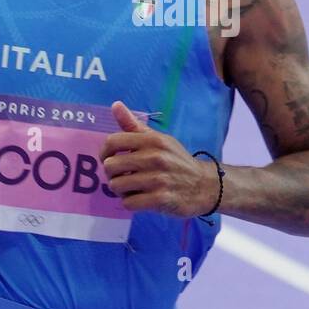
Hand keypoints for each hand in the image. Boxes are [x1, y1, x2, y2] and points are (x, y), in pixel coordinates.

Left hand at [99, 101, 215, 217]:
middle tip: (122, 176)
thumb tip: (115, 105)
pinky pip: (128, 203)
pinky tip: (140, 198)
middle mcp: (155, 157)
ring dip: (120, 190)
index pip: (113, 141)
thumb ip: (134, 125)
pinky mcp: (160, 199)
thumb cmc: (177, 160)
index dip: (104, 152)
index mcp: (153, 140)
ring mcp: (158, 179)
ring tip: (131, 188)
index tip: (109, 159)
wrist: (204, 185)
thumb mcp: (159, 140)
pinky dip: (130, 202)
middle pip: (111, 166)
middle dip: (112, 174)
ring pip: (116, 186)